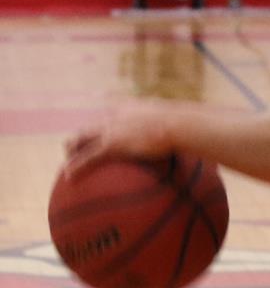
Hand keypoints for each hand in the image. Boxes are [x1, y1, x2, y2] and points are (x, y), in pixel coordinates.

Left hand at [63, 103, 181, 177]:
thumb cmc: (183, 125)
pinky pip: (87, 157)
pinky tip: (69, 177)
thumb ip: (170, 126)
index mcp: (127, 110)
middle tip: (76, 154)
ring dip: (71, 154)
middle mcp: (113, 117)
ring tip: (67, 167)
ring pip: (80, 141)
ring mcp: (110, 130)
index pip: (105, 119)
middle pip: (87, 129)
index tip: (95, 138)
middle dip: (77, 142)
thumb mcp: (175, 120)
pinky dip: (76, 166)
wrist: (179, 125)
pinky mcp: (111, 144)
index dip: (97, 130)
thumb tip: (185, 137)